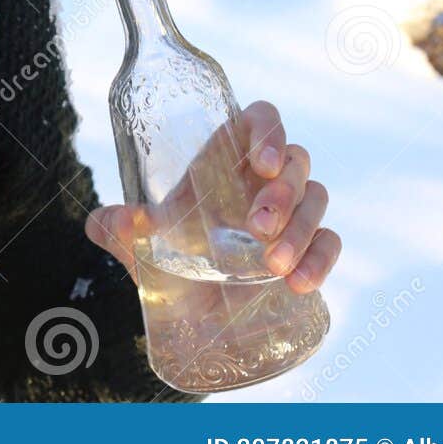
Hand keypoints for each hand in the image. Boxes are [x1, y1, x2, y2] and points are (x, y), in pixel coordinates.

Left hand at [84, 99, 340, 293]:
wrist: (196, 322)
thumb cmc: (172, 269)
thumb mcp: (140, 249)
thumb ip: (118, 229)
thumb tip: (112, 220)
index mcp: (226, 163)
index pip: (259, 121)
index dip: (268, 130)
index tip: (263, 162)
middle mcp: (262, 183)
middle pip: (294, 161)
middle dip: (282, 191)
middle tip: (257, 226)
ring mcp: (291, 216)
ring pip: (316, 197)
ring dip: (300, 227)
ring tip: (273, 265)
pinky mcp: (309, 251)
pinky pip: (330, 242)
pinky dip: (321, 259)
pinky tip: (300, 283)